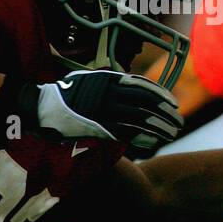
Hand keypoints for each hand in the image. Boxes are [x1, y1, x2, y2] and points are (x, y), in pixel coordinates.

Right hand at [0, 69, 182, 152]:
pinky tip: (154, 141)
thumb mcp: (92, 79)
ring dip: (160, 127)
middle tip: (179, 121)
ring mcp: (104, 111)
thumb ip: (114, 81)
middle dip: (166, 114)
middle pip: (147, 104)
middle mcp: (109, 94)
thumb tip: (138, 84)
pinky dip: (143, 137)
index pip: (144, 86)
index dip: (162, 96)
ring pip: (140, 119)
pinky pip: (127, 133)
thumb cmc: (68, 93)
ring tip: (173, 133)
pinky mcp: (99, 127)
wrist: (43, 108)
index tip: (174, 104)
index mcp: (109, 80)